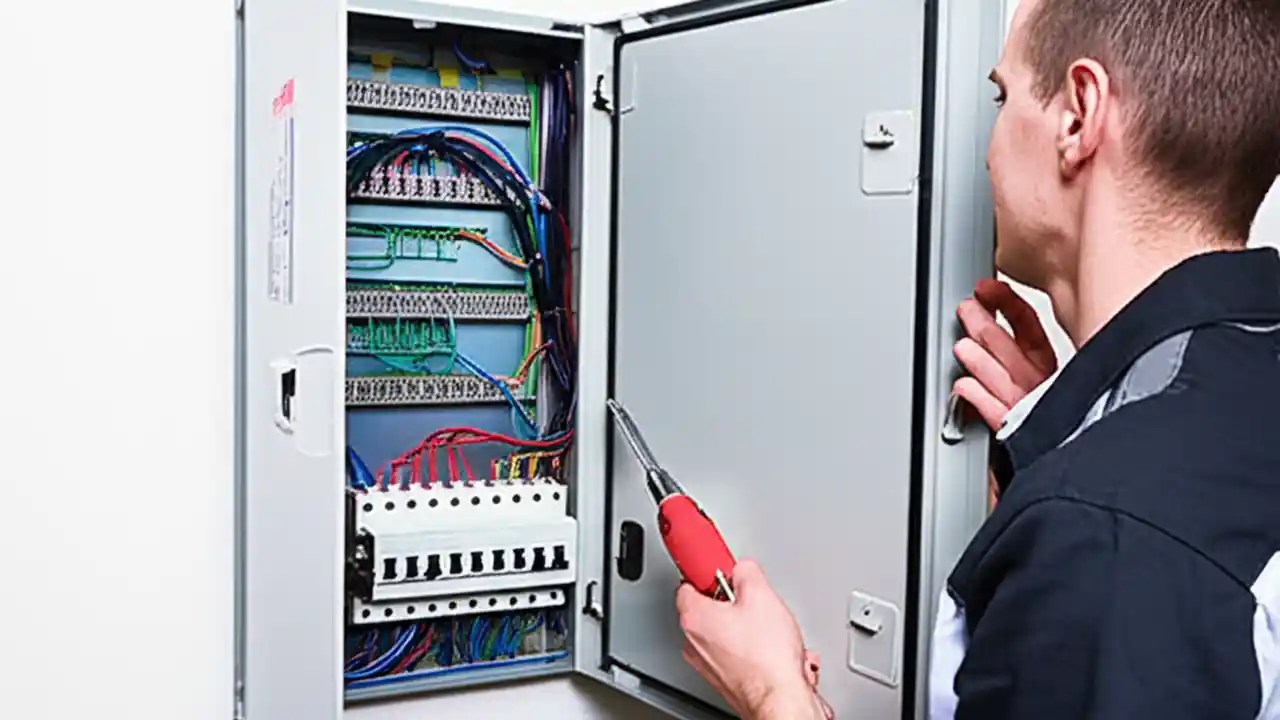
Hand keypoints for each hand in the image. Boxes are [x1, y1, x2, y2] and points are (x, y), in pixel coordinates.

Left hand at [675, 560, 830, 719]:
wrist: (780, 700)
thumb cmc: (766, 658)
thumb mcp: (761, 594)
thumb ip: (747, 571)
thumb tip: (743, 569)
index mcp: (694, 617)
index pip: (688, 582)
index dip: (709, 573)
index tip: (720, 569)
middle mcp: (694, 643)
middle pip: (710, 609)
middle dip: (735, 605)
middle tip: (754, 604)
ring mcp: (708, 665)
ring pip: (727, 634)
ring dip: (750, 630)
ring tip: (771, 633)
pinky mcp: (726, 681)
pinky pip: (739, 655)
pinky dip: (757, 652)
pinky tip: (776, 652)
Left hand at [952, 279, 1056, 429]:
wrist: (1088, 469)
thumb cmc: (1064, 424)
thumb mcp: (1055, 384)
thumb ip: (1027, 357)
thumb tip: (992, 326)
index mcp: (1057, 373)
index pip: (1032, 333)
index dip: (1010, 309)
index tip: (990, 291)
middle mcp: (1046, 389)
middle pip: (1014, 353)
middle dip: (988, 328)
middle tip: (967, 309)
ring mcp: (1035, 412)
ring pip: (1006, 381)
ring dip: (982, 361)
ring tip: (962, 346)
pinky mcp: (1025, 438)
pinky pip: (1001, 417)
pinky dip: (981, 400)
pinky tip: (963, 386)